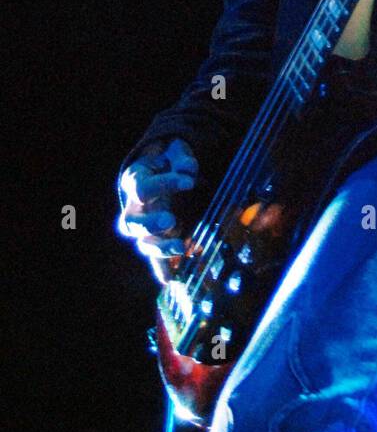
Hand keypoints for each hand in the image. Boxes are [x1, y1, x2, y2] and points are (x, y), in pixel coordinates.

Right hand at [118, 138, 197, 273]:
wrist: (162, 168)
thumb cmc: (168, 160)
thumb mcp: (174, 152)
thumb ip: (181, 159)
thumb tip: (188, 170)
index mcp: (135, 182)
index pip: (143, 188)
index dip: (165, 184)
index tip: (190, 181)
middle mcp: (134, 207)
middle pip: (132, 222)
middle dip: (150, 224)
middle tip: (170, 221)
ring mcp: (143, 226)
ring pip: (142, 243)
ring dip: (159, 249)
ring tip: (180, 248)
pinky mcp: (155, 237)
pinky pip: (154, 257)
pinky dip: (162, 269)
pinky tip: (171, 280)